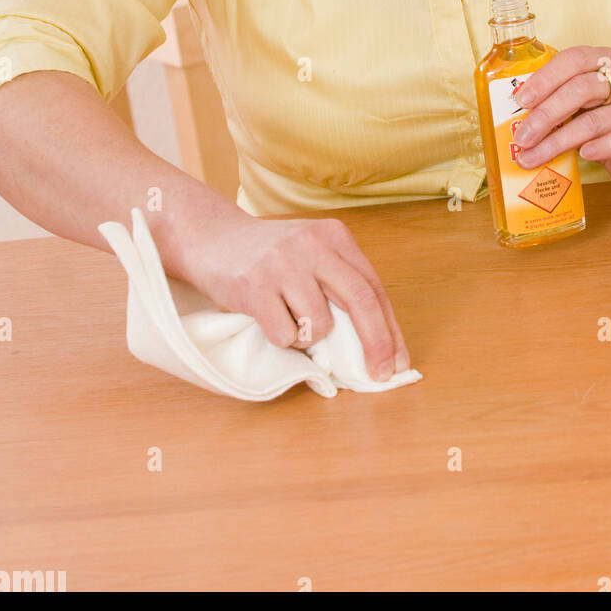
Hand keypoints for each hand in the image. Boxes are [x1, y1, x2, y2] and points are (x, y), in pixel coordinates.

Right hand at [185, 209, 410, 380]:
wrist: (212, 238)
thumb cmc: (270, 257)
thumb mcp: (312, 255)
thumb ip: (339, 285)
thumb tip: (373, 345)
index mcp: (335, 236)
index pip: (374, 287)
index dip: (390, 329)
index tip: (397, 362)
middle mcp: (313, 244)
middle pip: (361, 301)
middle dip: (376, 344)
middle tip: (380, 374)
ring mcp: (283, 264)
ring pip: (320, 325)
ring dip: (310, 338)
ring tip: (288, 318)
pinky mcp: (255, 286)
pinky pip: (285, 335)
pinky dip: (282, 339)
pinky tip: (267, 316)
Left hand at [511, 45, 610, 192]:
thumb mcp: (589, 102)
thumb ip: (562, 99)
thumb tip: (515, 116)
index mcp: (606, 61)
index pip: (573, 59)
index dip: (545, 78)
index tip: (520, 101)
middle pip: (579, 90)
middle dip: (544, 115)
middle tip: (522, 138)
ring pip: (592, 121)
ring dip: (557, 141)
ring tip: (532, 157)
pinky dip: (600, 148)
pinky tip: (583, 156)